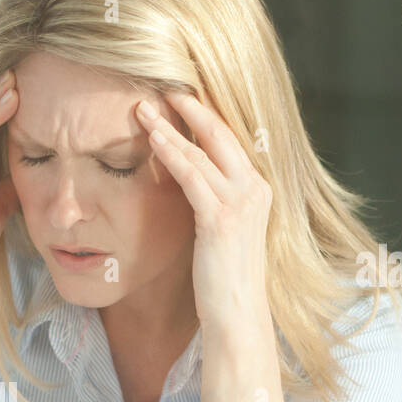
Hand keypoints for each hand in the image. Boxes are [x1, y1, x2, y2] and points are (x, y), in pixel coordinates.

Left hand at [134, 92, 272, 336]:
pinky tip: (154, 139)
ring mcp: (241, 202)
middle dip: (190, 107)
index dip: (203, 118)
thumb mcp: (221, 232)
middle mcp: (254, 189)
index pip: (228, 142)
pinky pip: (192, 176)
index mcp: (257, 189)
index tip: (178, 99)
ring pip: (202, 151)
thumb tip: (187, 184)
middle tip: (161, 87)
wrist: (237, 315)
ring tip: (144, 108)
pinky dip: (172, 154)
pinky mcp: (221, 219)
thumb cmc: (224, 279)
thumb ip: (211, 204)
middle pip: (220, 134)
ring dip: (170, 127)